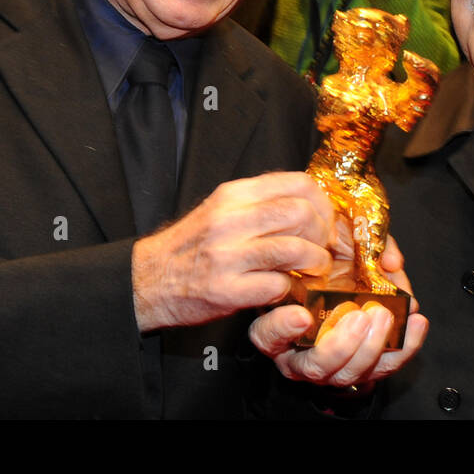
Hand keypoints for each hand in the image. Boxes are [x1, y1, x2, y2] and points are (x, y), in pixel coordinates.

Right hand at [131, 172, 335, 332]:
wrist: (149, 278)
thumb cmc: (192, 245)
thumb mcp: (222, 208)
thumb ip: (260, 201)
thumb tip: (309, 202)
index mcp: (233, 195)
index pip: (297, 183)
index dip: (322, 203)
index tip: (325, 220)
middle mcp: (230, 219)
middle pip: (301, 213)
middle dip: (322, 234)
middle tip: (322, 248)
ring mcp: (227, 255)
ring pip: (295, 249)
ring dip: (314, 263)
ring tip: (312, 269)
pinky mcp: (226, 290)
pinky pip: (277, 285)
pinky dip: (289, 288)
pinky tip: (283, 288)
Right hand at [247, 235, 428, 387]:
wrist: (345, 276)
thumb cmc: (328, 259)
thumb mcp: (329, 240)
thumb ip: (352, 238)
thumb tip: (389, 262)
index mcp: (279, 322)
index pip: (267, 335)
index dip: (281, 329)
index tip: (302, 316)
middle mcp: (300, 352)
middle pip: (315, 366)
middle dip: (341, 345)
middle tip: (360, 316)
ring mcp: (333, 365)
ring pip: (348, 374)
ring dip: (372, 348)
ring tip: (386, 316)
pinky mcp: (364, 367)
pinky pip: (383, 368)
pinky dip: (404, 347)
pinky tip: (416, 323)